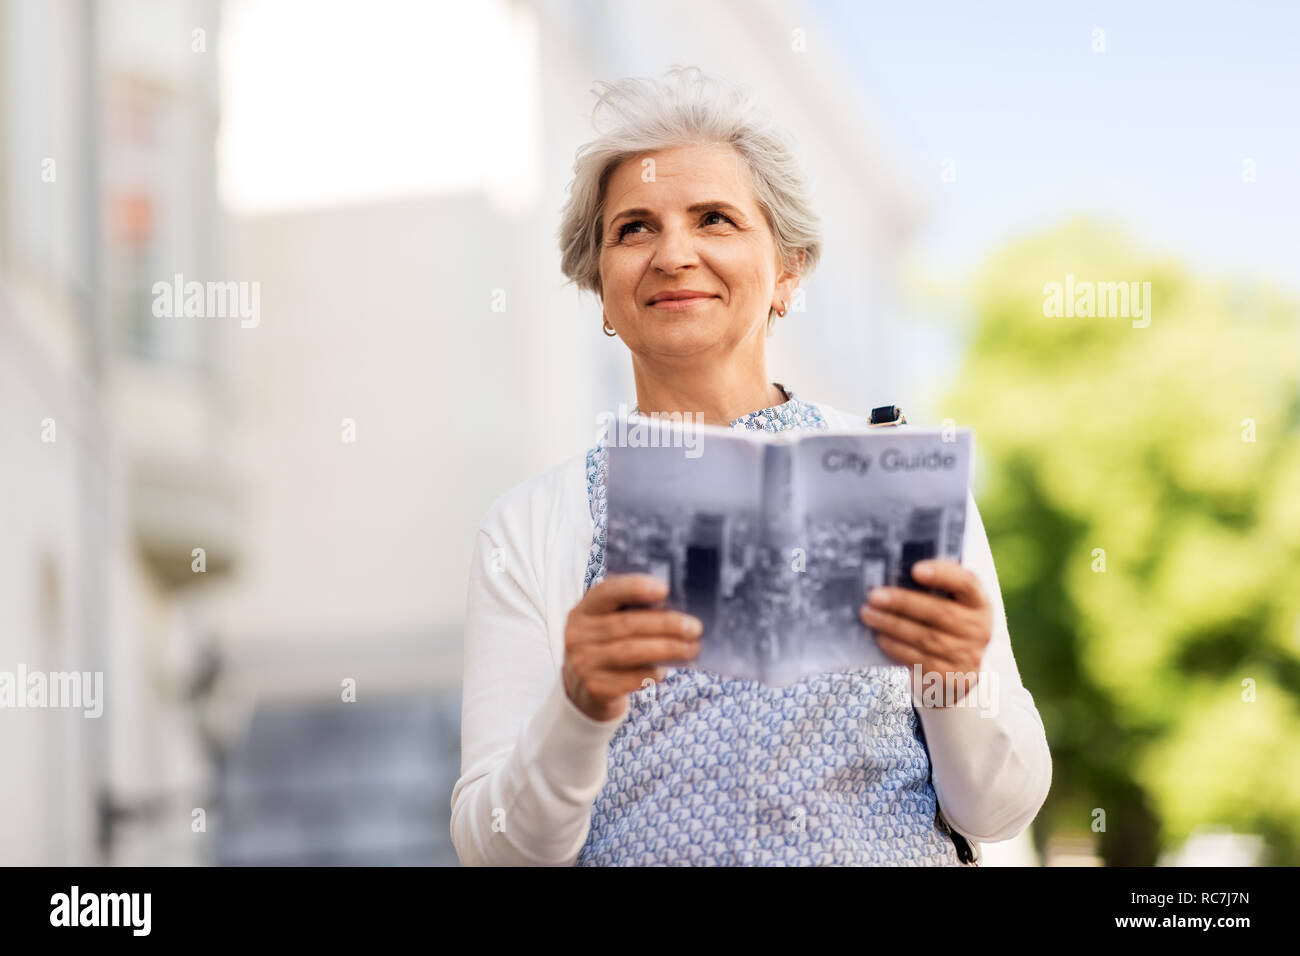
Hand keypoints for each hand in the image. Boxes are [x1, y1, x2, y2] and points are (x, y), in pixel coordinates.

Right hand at [563, 573, 702, 721]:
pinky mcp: (594, 688)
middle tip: (694, 627)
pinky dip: (653, 672)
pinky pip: (631, 678)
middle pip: (627, 624)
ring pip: (631, 651)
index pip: (607, 591)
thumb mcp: (609, 624)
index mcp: (584, 610)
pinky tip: (666, 669)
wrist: (585, 691)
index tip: (665, 589)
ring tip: (691, 648)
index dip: (635, 588)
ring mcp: (583, 663)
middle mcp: (578, 634)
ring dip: (667, 648)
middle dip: (666, 624)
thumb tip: (678, 607)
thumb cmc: (609, 648)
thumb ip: (633, 612)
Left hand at [858, 559, 992, 705]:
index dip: (943, 575)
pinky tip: (880, 637)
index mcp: (979, 602)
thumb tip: (894, 568)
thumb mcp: (951, 600)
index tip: (915, 569)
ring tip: (868, 614)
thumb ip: (934, 584)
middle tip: (874, 596)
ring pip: (927, 638)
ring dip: (893, 625)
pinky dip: (897, 648)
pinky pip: (920, 660)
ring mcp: (966, 655)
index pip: (967, 584)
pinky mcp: (950, 675)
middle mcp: (979, 628)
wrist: (961, 667)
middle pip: (940, 613)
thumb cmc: (948, 620)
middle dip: (903, 603)